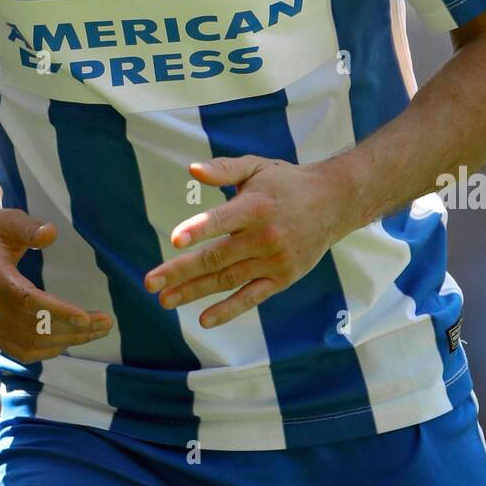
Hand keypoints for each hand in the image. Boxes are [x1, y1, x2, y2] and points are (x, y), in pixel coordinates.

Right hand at [0, 207, 112, 361]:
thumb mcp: (8, 220)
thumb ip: (30, 228)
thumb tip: (52, 233)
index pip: (27, 302)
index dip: (57, 312)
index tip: (86, 317)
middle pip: (34, 328)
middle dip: (73, 330)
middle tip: (105, 324)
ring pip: (30, 344)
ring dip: (66, 341)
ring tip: (95, 332)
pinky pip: (19, 350)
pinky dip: (47, 350)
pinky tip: (69, 341)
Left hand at [144, 155, 349, 328]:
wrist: (334, 202)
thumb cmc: (286, 182)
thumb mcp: (257, 167)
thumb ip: (224, 169)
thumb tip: (191, 169)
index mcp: (256, 206)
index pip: (223, 220)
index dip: (199, 229)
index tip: (175, 239)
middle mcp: (265, 236)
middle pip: (217, 257)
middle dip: (181, 271)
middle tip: (150, 282)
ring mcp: (275, 261)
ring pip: (228, 280)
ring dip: (195, 292)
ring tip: (165, 300)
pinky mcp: (283, 278)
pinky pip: (252, 297)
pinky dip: (228, 310)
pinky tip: (204, 318)